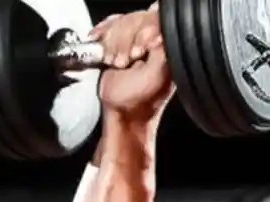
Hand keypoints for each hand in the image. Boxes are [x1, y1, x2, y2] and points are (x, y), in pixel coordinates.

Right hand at [89, 7, 174, 123]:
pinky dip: (102, 37)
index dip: (142, 33)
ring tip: (115, 64)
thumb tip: (157, 32)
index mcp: (167, 46)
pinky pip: (108, 27)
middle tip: (124, 62)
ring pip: (119, 23)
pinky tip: (105, 54)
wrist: (121, 114)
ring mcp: (133, 41)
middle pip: (135, 19)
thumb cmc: (140, 101)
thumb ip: (162, 49)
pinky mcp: (116, 44)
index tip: (136, 53)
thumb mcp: (157, 75)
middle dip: (124, 41)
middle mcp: (152, 41)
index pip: (155, 20)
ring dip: (112, 44)